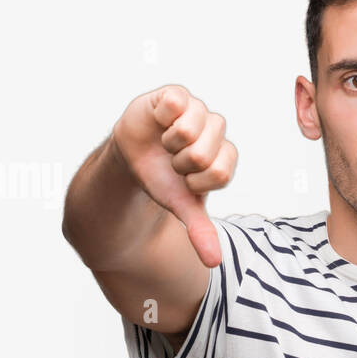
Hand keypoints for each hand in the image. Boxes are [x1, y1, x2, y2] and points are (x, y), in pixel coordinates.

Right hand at [110, 84, 236, 267]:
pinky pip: (176, 102)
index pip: (222, 172)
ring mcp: (198, 110)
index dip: (197, 182)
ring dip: (169, 143)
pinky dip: (162, 117)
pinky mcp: (176, 95)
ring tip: (165, 143)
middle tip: (172, 161)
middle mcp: (216, 131)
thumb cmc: (162, 178)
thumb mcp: (180, 205)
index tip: (186, 181)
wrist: (132, 157)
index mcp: (224, 156)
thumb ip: (200, 230)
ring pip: (191, 129)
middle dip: (180, 165)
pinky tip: (158, 122)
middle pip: (205, 153)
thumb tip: (213, 262)